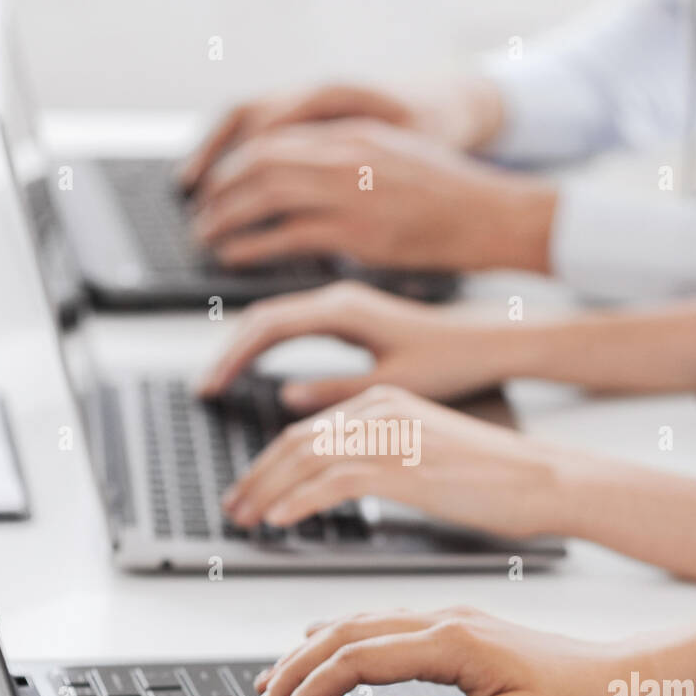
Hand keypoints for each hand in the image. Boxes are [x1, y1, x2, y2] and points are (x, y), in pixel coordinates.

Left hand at [190, 119, 555, 272]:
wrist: (493, 214)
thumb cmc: (450, 196)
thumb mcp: (396, 158)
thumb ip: (351, 162)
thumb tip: (309, 179)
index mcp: (353, 133)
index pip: (272, 139)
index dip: (233, 162)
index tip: (214, 184)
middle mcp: (346, 155)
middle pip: (259, 163)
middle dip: (219, 191)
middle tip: (200, 214)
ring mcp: (352, 192)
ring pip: (264, 196)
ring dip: (226, 218)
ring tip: (206, 238)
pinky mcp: (358, 234)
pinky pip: (286, 236)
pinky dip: (250, 246)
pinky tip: (234, 257)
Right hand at [199, 282, 520, 411]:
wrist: (492, 339)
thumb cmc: (453, 361)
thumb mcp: (393, 384)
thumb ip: (336, 390)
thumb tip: (287, 396)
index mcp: (344, 310)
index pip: (266, 327)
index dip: (230, 359)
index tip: (208, 388)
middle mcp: (339, 299)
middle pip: (261, 317)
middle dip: (227, 354)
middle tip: (203, 389)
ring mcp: (344, 303)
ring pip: (275, 316)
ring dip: (243, 346)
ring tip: (220, 379)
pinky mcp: (353, 314)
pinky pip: (294, 321)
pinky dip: (267, 342)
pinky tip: (258, 364)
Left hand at [221, 385, 571, 537]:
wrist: (543, 479)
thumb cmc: (495, 479)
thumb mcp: (425, 459)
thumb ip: (380, 461)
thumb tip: (340, 483)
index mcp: (384, 403)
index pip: (308, 430)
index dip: (269, 464)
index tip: (250, 491)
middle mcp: (382, 409)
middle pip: (296, 440)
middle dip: (257, 477)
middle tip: (235, 508)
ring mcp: (392, 434)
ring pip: (306, 458)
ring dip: (267, 491)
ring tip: (247, 520)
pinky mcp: (405, 464)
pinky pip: (334, 481)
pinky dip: (299, 501)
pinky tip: (280, 521)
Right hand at [250, 605, 629, 695]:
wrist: (621, 679)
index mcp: (450, 641)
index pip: (353, 658)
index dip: (308, 691)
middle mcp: (442, 620)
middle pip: (343, 633)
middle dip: (293, 668)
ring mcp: (448, 619)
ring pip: (357, 623)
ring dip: (310, 651)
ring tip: (275, 682)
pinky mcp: (456, 629)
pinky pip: (380, 625)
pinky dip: (340, 640)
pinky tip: (326, 650)